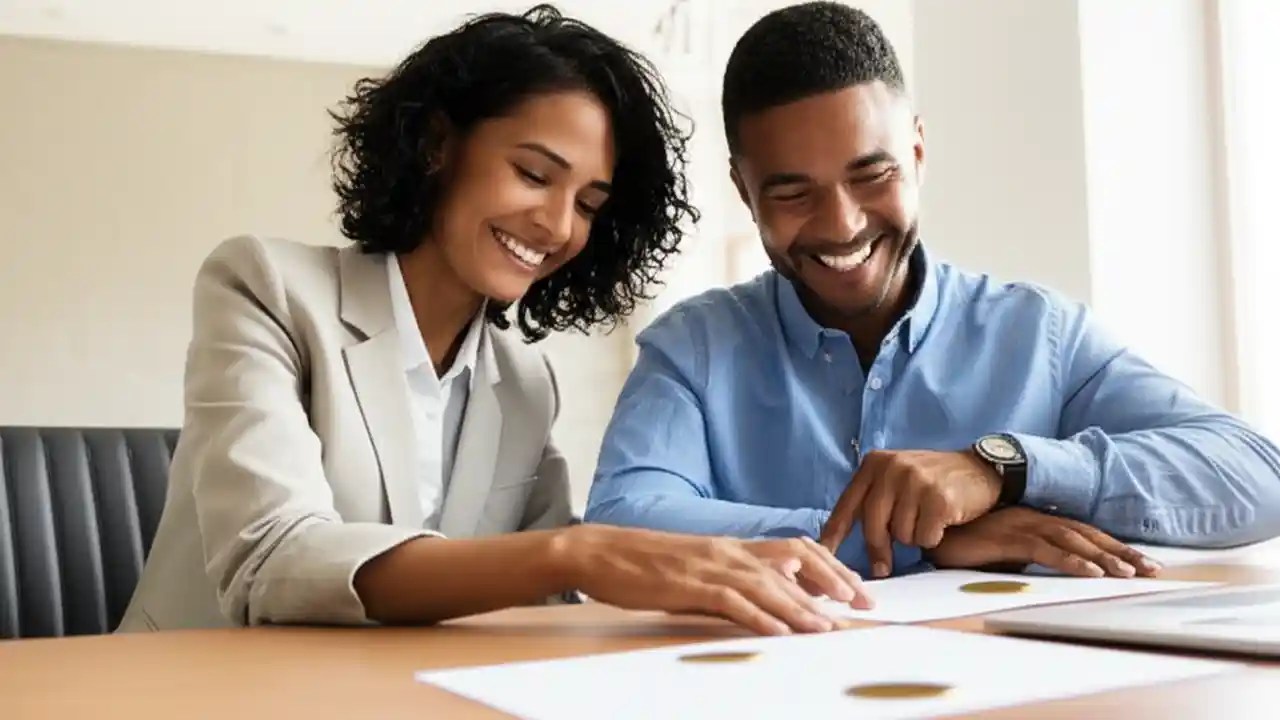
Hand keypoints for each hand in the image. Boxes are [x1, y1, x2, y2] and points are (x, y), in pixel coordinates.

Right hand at [557, 525, 872, 635]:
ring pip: (768, 584)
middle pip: (794, 562)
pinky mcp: (689, 585)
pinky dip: (759, 616)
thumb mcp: (698, 565)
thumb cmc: (644, 563)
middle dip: (832, 584)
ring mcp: (709, 566)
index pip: (796, 548)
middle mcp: (728, 550)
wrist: (599, 552)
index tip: (855, 590)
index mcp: (732, 545)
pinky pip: (732, 601)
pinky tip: (779, 630)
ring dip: (802, 607)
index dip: (830, 567)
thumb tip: (773, 588)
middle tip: (860, 607)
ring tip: (829, 627)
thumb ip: (733, 574)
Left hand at [819, 450, 1002, 576]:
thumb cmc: (933, 481)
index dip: (833, 533)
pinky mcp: (938, 499)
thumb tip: (850, 544)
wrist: (981, 469)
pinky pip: (924, 537)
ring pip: (900, 534)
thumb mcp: (897, 479)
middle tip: (883, 567)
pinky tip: (944, 520)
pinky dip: (933, 538)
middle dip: (877, 550)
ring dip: (913, 537)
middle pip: (872, 525)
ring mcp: (916, 481)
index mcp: (874, 463)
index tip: (822, 555)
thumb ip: (874, 502)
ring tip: (927, 519)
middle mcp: (892, 468)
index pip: (847, 504)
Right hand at [926, 506, 1161, 577]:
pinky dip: (1071, 560)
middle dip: (1121, 552)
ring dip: (1103, 558)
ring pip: (1073, 541)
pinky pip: (1045, 549)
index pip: (1083, 534)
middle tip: (1152, 569)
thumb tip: (1045, 572)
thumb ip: (1024, 557)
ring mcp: (1022, 525)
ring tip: (1129, 574)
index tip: (1140, 563)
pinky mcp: (1007, 537)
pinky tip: (1090, 572)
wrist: (929, 520)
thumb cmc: (962, 537)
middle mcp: (1035, 519)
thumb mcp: (1001, 550)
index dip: (1112, 547)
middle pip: (1087, 535)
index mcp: (1036, 521)